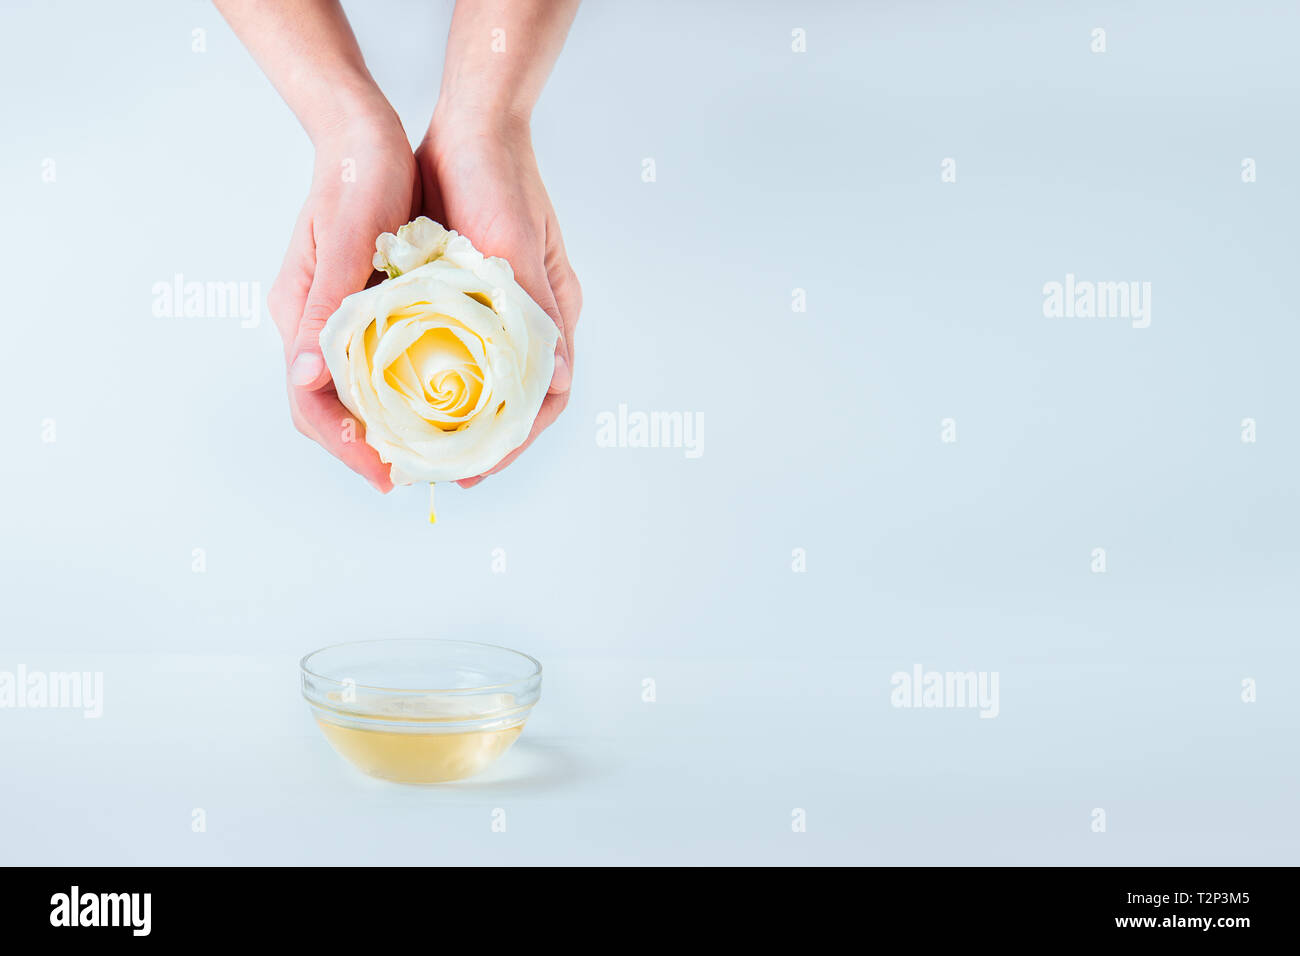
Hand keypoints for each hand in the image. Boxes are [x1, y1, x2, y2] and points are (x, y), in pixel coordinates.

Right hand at [268, 114, 418, 492]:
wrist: (366, 133)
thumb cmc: (357, 177)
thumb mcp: (349, 239)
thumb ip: (326, 307)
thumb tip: (304, 379)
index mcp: (299, 312)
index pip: (310, 403)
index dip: (345, 447)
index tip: (386, 476)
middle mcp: (312, 323)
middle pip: (330, 408)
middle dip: (368, 449)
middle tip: (418, 477)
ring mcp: (337, 316)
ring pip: (356, 392)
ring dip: (388, 429)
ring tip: (433, 455)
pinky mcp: (366, 305)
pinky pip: (380, 364)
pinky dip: (405, 393)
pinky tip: (442, 405)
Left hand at [415, 110, 580, 488]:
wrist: (470, 121)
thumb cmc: (500, 175)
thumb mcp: (516, 241)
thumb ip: (533, 308)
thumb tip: (554, 381)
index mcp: (552, 312)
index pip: (546, 397)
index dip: (514, 442)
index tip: (474, 471)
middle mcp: (526, 318)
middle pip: (512, 398)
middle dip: (477, 441)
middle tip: (434, 472)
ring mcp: (496, 307)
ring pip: (479, 379)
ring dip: (451, 415)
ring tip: (412, 444)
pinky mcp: (463, 293)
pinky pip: (448, 347)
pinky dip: (426, 375)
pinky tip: (394, 390)